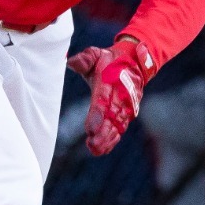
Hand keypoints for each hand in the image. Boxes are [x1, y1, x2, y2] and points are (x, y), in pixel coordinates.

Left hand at [66, 36, 154, 156]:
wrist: (134, 63)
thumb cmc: (109, 61)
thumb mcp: (96, 54)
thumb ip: (85, 59)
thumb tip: (71, 62)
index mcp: (110, 81)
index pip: (103, 100)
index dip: (97, 115)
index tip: (90, 128)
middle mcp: (120, 96)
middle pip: (111, 117)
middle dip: (103, 132)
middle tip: (92, 144)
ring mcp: (125, 107)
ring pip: (117, 126)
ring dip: (107, 139)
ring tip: (95, 150)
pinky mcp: (126, 114)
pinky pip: (120, 129)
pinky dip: (112, 140)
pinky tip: (102, 150)